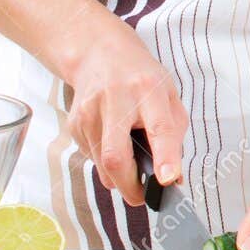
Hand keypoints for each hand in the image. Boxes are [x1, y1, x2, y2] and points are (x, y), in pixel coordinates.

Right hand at [56, 10, 188, 207]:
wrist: (100, 53)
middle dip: (130, 186)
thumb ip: (175, 135)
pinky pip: (91, 159)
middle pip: (116, 156)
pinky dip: (105, 162)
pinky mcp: (74, 123)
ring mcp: (90, 111)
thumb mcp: (169, 96)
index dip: (165, 156)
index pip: (159, 127)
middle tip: (142, 196)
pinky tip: (112, 141)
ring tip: (130, 158)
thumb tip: (172, 178)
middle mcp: (117, 99)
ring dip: (119, 176)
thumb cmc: (141, 78)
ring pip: (102, 166)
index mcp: (149, 90)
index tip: (167, 179)